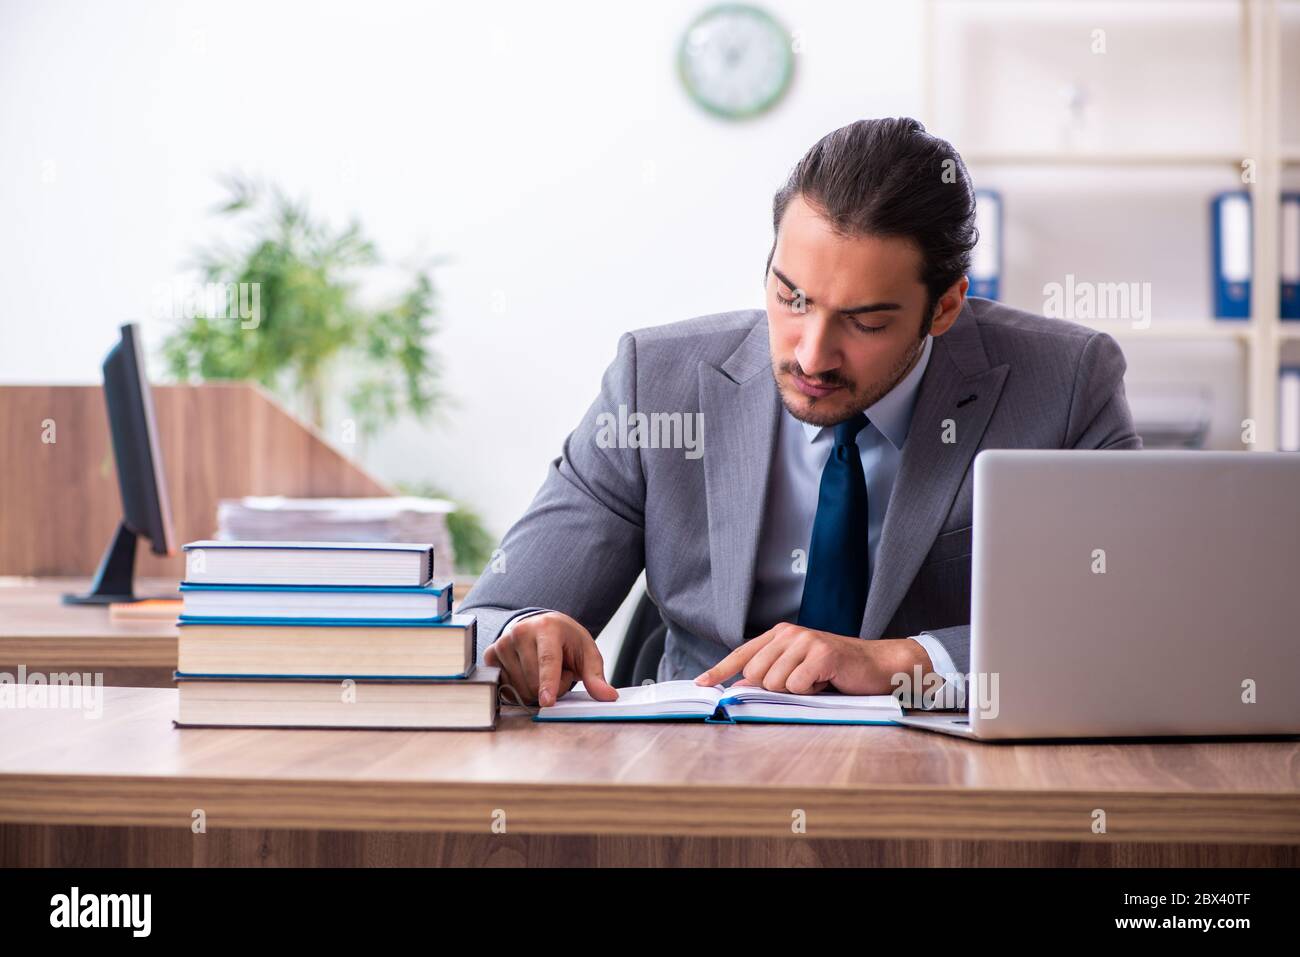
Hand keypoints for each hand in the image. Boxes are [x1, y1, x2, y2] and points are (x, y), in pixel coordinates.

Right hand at [484, 610, 618, 706]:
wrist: (543, 626)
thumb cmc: (567, 641)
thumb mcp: (587, 653)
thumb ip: (596, 676)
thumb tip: (608, 696)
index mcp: (547, 628)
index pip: (548, 660)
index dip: (549, 683)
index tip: (547, 701)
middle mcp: (521, 632)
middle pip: (534, 681)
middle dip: (551, 688)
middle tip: (558, 672)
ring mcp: (503, 643)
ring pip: (519, 687)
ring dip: (535, 689)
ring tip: (541, 671)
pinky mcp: (491, 655)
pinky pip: (505, 687)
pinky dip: (519, 687)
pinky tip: (525, 672)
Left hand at [693, 622, 932, 695]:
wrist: (876, 666)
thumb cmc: (835, 672)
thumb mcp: (798, 669)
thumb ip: (771, 673)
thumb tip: (740, 688)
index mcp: (780, 634)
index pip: (742, 654)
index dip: (719, 670)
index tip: (701, 684)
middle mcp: (789, 633)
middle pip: (756, 675)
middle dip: (774, 689)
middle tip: (802, 683)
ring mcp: (805, 641)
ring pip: (774, 682)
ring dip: (796, 691)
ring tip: (816, 682)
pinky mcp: (821, 653)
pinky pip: (797, 686)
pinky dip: (811, 692)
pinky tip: (825, 683)